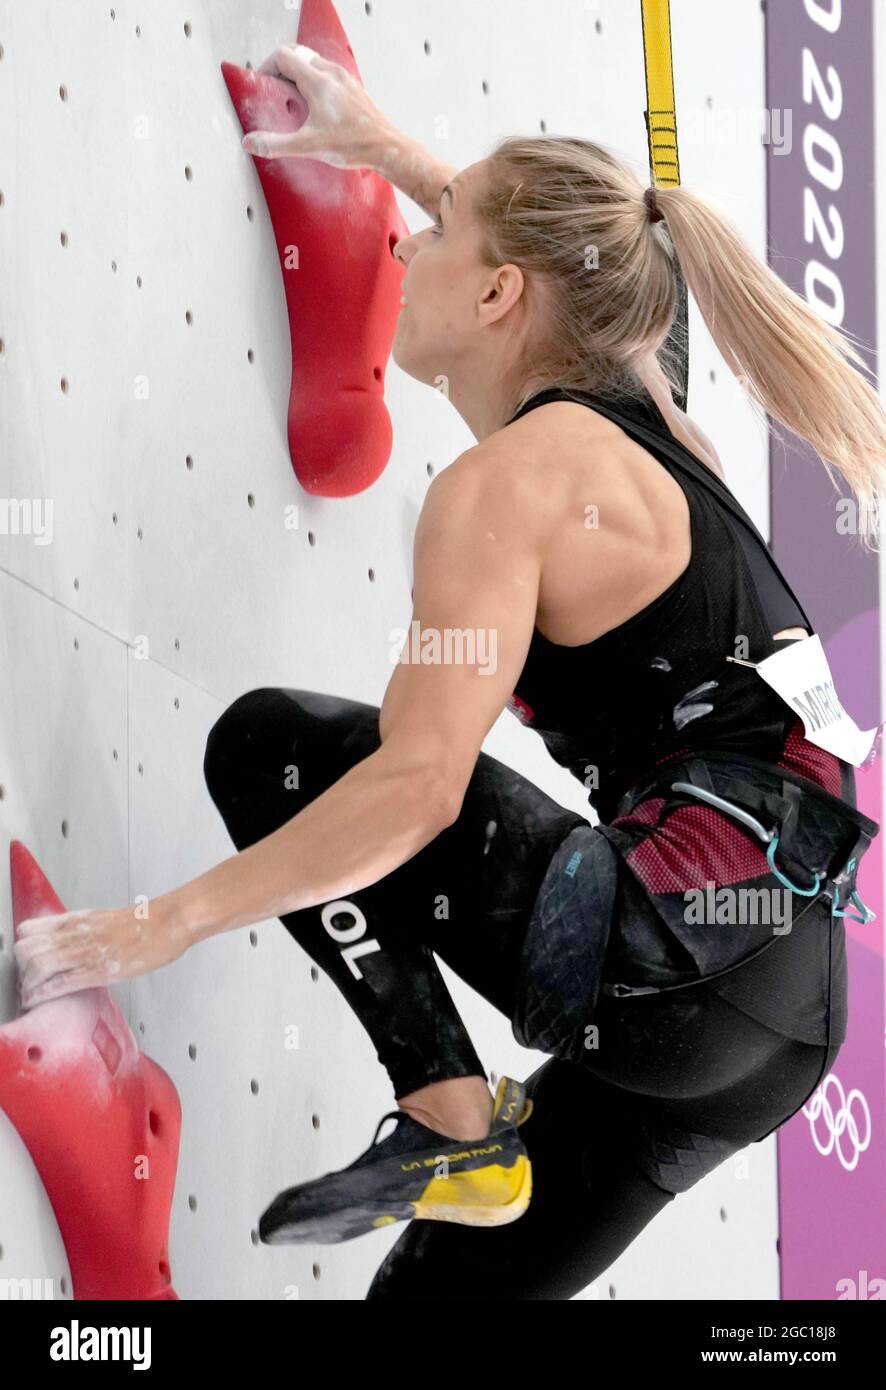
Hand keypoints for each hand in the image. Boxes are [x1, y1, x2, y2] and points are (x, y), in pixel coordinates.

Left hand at [14, 905, 187, 1008]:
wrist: (167, 923)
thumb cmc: (143, 923)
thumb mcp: (103, 919)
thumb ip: (81, 930)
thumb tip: (67, 942)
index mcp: (76, 920)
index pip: (28, 929)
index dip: (23, 947)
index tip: (26, 961)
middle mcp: (75, 934)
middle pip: (26, 949)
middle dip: (21, 969)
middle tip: (27, 980)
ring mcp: (86, 953)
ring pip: (38, 966)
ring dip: (29, 984)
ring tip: (31, 993)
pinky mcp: (98, 971)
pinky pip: (60, 983)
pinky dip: (42, 994)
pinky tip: (35, 1000)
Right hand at [242, 42, 394, 167]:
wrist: (386, 148)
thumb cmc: (355, 144)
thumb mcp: (308, 146)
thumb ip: (276, 144)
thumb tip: (252, 143)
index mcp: (318, 81)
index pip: (282, 56)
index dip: (266, 67)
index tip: (262, 84)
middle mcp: (331, 73)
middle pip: (296, 54)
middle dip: (279, 68)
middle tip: (274, 89)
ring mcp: (344, 78)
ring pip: (312, 62)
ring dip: (297, 74)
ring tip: (293, 99)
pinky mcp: (352, 87)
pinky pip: (327, 73)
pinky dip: (314, 81)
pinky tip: (314, 105)